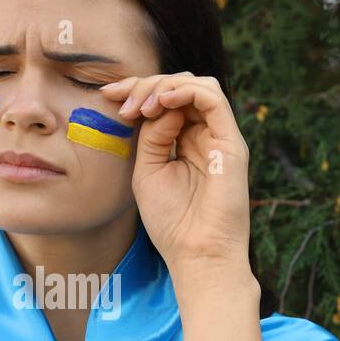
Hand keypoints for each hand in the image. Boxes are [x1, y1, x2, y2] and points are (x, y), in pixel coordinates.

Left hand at [100, 73, 250, 277]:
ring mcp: (220, 137)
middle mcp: (205, 135)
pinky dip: (185, 91)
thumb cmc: (173, 222)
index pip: (165, 100)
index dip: (136, 90)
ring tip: (141, 106)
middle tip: (122, 103)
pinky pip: (213, 98)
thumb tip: (156, 106)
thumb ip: (150, 137)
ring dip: (164, 86)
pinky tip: (161, 103)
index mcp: (185, 142)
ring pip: (197, 86)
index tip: (107, 95)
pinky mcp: (232, 142)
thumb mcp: (148, 171)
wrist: (197, 254)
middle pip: (179, 87)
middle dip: (145, 85)